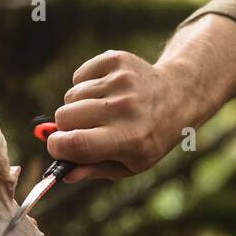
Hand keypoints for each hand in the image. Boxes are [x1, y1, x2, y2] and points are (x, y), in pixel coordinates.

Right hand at [48, 50, 189, 181]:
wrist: (178, 97)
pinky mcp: (116, 60)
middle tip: (87, 130)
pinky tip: (107, 92)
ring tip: (103, 111)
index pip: (74, 143)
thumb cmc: (150, 137)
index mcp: (129, 139)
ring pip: (70, 96)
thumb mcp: (131, 163)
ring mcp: (121, 81)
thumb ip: (96, 170)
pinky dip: (86, 86)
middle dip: (67, 127)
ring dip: (79, 106)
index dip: (57, 147)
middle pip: (64, 117)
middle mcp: (125, 108)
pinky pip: (78, 77)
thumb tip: (64, 175)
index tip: (58, 147)